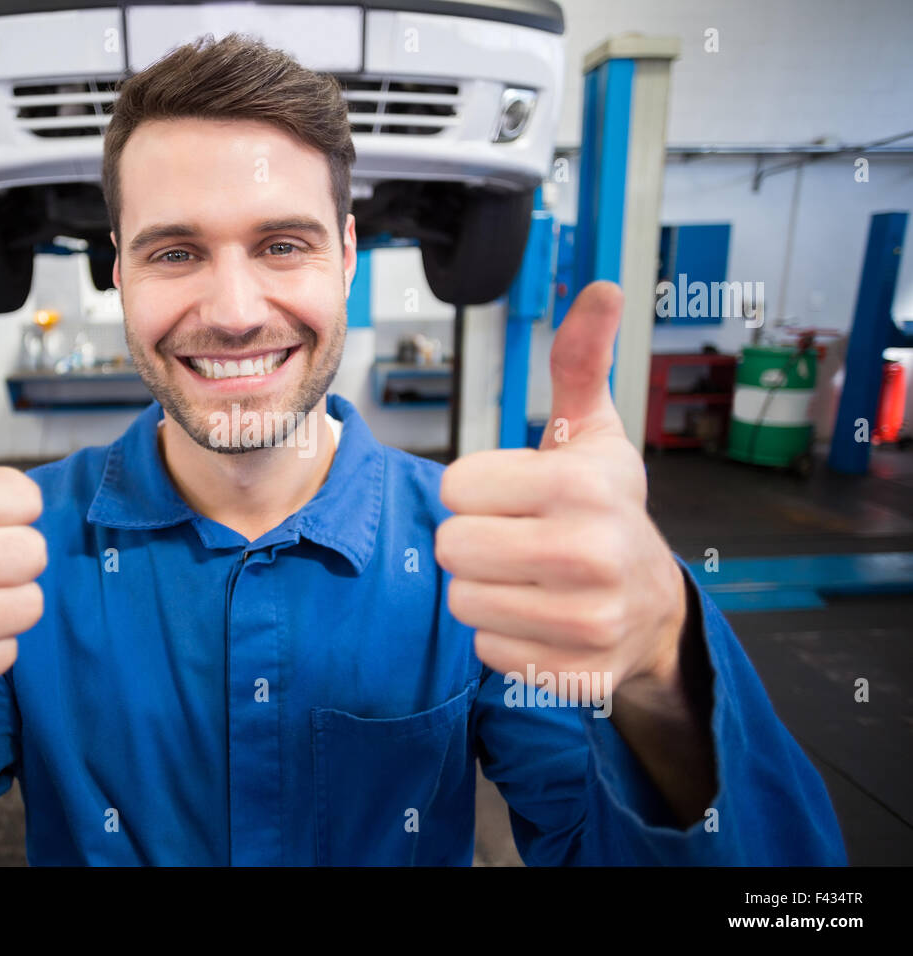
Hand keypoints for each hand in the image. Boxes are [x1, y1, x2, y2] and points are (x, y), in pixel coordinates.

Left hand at [435, 281, 686, 701]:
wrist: (654, 607)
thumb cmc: (606, 509)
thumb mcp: (594, 433)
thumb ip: (580, 361)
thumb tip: (598, 286)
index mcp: (582, 485)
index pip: (457, 488)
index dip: (478, 491)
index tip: (517, 496)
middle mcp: (591, 553)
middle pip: (452, 547)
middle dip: (474, 541)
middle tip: (517, 540)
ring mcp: (589, 620)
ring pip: (464, 601)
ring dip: (485, 589)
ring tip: (529, 579)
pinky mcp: (577, 673)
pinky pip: (488, 650)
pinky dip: (504, 636)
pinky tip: (541, 618)